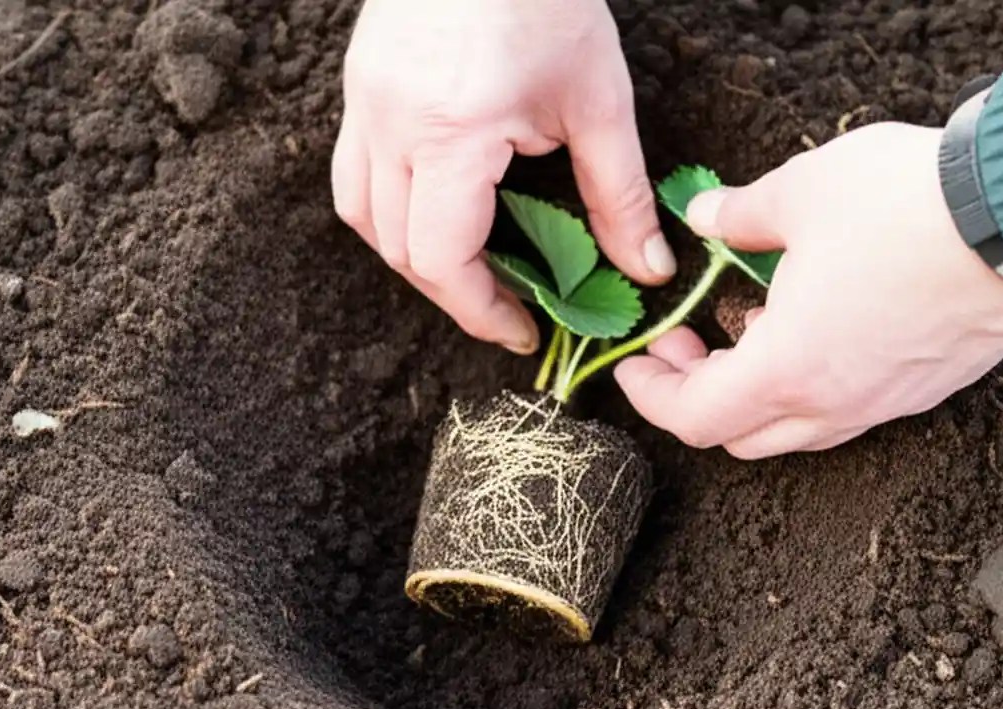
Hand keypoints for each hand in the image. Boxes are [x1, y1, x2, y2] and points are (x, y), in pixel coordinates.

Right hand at [332, 0, 675, 354]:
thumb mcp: (598, 101)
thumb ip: (619, 196)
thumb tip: (648, 270)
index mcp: (449, 132)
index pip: (442, 258)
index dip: (480, 310)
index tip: (522, 328)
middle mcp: (388, 124)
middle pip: (398, 250)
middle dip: (453, 291)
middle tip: (507, 304)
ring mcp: (362, 103)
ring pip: (363, 216)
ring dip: (412, 255)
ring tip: (468, 264)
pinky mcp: (356, 85)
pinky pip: (353, 174)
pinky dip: (390, 209)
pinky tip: (434, 207)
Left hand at [614, 122, 1002, 458]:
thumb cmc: (905, 206)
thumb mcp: (800, 193)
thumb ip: (739, 214)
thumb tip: (704, 218)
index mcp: (788, 369)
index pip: (693, 418)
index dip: (651, 395)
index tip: (639, 360)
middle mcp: (835, 404)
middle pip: (739, 435)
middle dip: (696, 395)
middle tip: (686, 341)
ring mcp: (886, 403)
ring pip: (796, 428)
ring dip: (754, 391)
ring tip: (750, 323)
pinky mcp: (926, 388)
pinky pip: (849, 408)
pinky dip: (810, 382)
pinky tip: (816, 322)